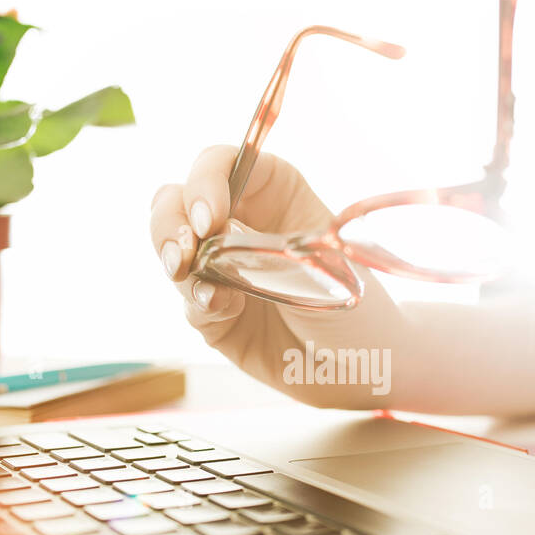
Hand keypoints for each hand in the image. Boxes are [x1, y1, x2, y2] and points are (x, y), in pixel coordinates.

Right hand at [148, 146, 407, 406]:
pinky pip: (189, 299)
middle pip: (178, 199)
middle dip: (170, 219)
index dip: (205, 181)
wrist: (363, 369)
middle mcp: (240, 225)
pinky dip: (196, 299)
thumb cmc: (358, 308)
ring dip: (172, 256)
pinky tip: (218, 306)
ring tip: (185, 271)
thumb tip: (220, 245)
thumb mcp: (326, 268)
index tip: (210, 217)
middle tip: (184, 249)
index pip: (223, 165)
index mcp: (274, 194)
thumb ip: (271, 251)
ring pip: (171, 245)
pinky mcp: (212, 312)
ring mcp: (221, 269)